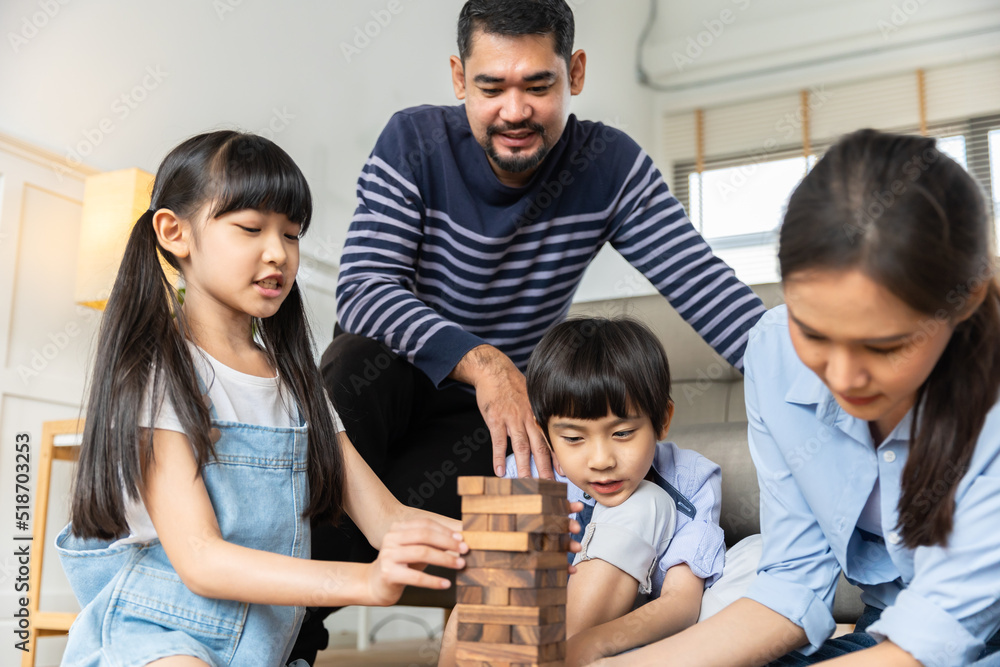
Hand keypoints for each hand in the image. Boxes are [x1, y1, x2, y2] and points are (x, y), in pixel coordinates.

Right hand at [365, 518, 466, 606]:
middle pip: (424, 536)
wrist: (375, 585)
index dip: (445, 530)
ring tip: (460, 565)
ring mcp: (388, 555)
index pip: (425, 524)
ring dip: (445, 559)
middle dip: (448, 542)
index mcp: (397, 528)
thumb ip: (433, 544)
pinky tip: (445, 583)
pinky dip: (434, 580)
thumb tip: (460, 541)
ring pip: (422, 553)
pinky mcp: (388, 574)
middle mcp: (390, 538)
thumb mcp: (416, 550)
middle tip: (465, 550)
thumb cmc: (401, 566)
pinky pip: (416, 577)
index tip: (462, 539)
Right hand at [451, 345, 553, 479]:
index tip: (563, 473)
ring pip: (521, 447)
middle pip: (539, 447)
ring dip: (524, 467)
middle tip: (550, 486)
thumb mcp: (531, 398)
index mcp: (538, 415)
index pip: (551, 439)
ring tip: (526, 484)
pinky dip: (499, 457)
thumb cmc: (513, 386)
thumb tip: (545, 432)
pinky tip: (499, 471)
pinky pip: (498, 442)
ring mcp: (512, 419)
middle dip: (545, 468)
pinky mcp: (496, 420)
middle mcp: (529, 418)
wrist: (494, 370)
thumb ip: (538, 416)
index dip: (557, 456)